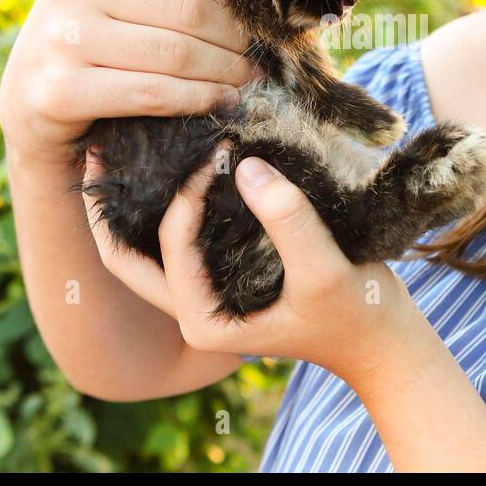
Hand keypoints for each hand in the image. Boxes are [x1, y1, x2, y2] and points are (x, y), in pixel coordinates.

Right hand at [0, 0, 256, 162]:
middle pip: (186, 9)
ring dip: (225, 71)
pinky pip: (155, 93)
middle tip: (257, 56)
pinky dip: (199, 99)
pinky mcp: (62, 91)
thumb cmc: (89, 42)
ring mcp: (62, 39)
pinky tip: (222, 101)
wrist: (30, 105)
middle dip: (234, 38)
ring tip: (247, 79)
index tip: (254, 18)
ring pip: (176, 53)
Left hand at [81, 144, 421, 382]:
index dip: (187, 194)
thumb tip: (242, 164)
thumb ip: (286, 219)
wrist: (385, 342)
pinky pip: (181, 237)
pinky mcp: (225, 274)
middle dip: (110, 203)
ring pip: (146, 246)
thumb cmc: (359, 314)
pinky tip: (176, 160)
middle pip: (126, 254)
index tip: (222, 150)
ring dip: (136, 200)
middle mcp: (193, 310)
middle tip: (100, 143)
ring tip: (125, 145)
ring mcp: (207, 292)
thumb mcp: (325, 269)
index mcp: (203, 321)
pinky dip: (173, 202)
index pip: (170, 245)